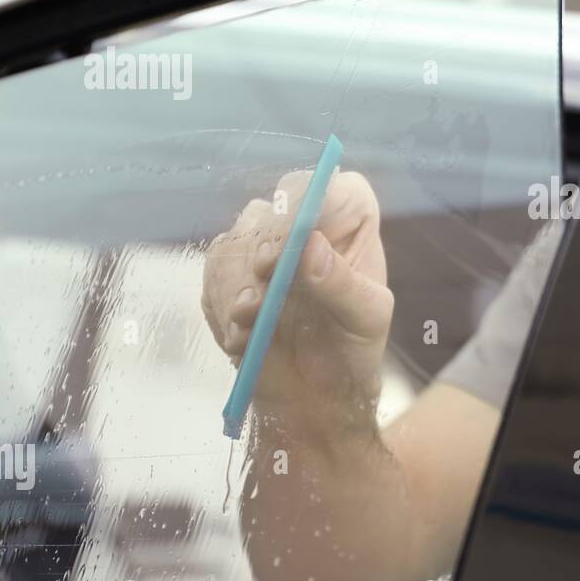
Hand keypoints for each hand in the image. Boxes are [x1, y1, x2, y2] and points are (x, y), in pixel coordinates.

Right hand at [201, 169, 393, 444]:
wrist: (315, 395)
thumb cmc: (353, 350)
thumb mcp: (366, 321)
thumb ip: (342, 285)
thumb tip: (310, 245)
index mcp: (349, 220)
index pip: (328, 185)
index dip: (308, 204)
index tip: (293, 243)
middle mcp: (304, 223)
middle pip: (274, 208)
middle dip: (265, 248)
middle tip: (263, 289)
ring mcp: (262, 245)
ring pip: (236, 240)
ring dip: (237, 284)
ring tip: (250, 326)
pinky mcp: (230, 273)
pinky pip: (213, 271)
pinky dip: (221, 305)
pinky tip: (239, 338)